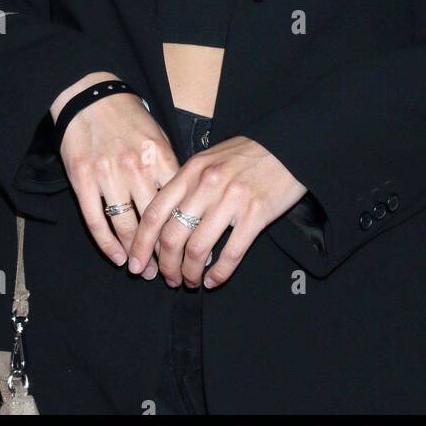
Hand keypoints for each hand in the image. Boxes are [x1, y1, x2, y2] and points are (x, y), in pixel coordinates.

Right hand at [51, 73, 180, 276]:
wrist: (91, 97)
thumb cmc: (130, 118)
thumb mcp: (158, 136)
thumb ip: (169, 169)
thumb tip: (186, 203)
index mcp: (158, 155)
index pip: (176, 202)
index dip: (185, 230)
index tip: (192, 249)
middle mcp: (135, 167)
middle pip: (153, 220)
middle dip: (162, 251)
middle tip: (168, 272)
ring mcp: (107, 174)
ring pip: (125, 225)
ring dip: (136, 253)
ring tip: (144, 270)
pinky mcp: (82, 179)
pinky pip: (96, 220)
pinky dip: (107, 244)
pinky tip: (117, 257)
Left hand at [126, 136, 306, 288]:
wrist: (290, 144)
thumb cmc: (248, 153)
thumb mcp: (210, 159)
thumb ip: (187, 184)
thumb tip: (166, 220)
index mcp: (192, 170)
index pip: (154, 213)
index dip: (141, 244)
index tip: (135, 264)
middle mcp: (207, 184)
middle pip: (172, 236)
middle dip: (165, 265)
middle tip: (167, 278)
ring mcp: (232, 199)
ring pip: (198, 249)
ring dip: (189, 272)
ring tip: (190, 281)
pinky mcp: (256, 213)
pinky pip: (231, 253)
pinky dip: (219, 273)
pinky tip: (214, 280)